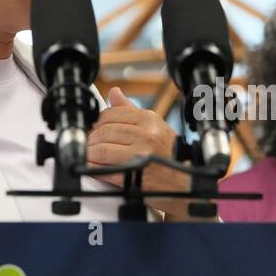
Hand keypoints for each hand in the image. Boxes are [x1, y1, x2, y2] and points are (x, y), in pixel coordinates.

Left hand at [87, 88, 193, 217]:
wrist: (184, 182)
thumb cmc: (170, 155)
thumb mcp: (156, 126)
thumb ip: (131, 110)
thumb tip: (114, 93)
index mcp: (149, 119)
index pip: (110, 114)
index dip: (97, 123)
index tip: (96, 130)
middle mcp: (145, 135)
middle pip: (103, 132)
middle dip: (91, 139)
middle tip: (90, 145)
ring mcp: (139, 155)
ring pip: (100, 149)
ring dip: (90, 154)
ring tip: (91, 156)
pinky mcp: (133, 174)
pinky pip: (103, 169)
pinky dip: (93, 168)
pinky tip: (94, 167)